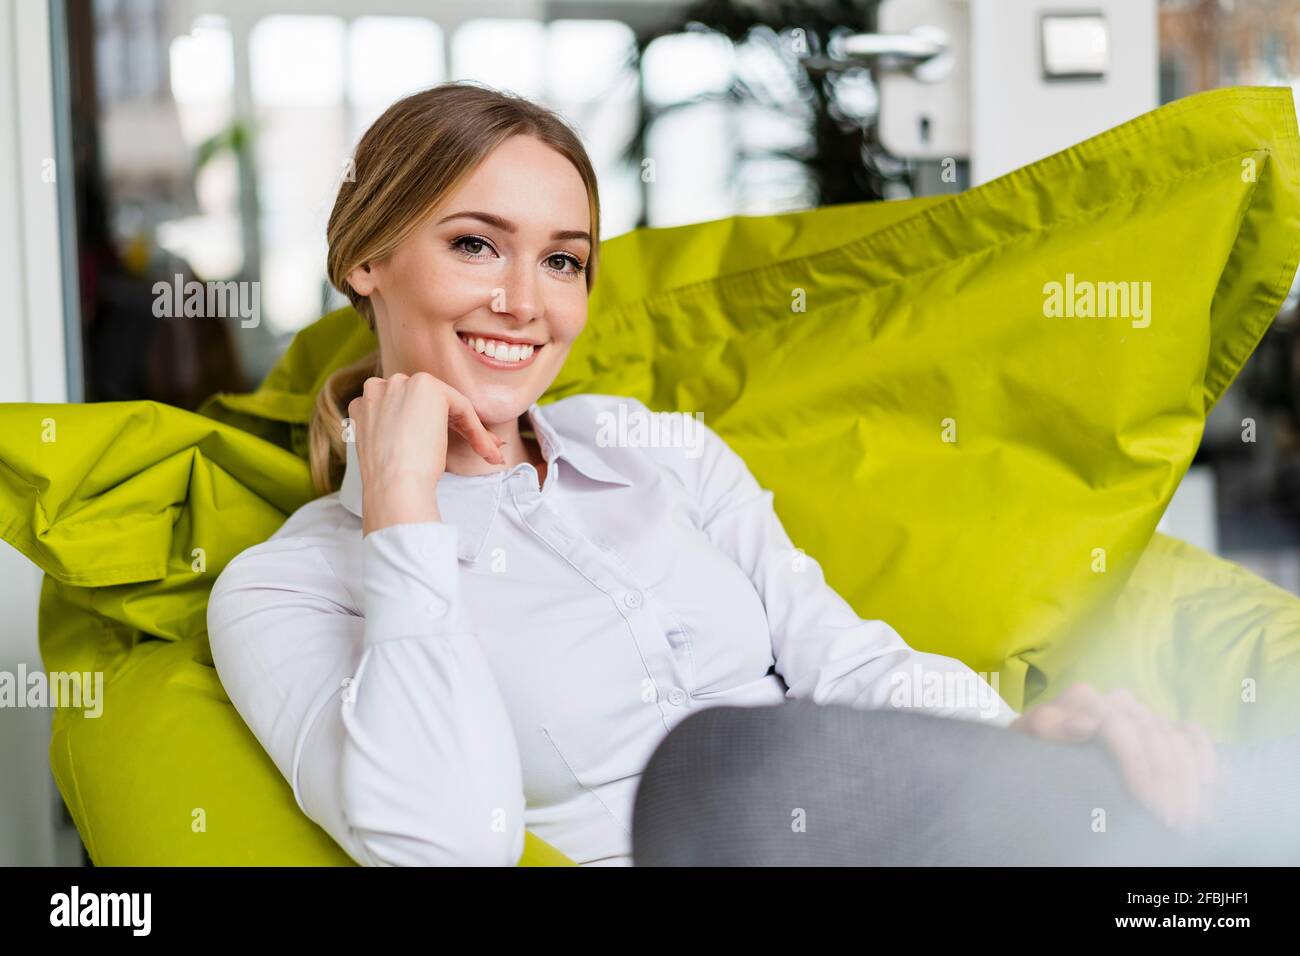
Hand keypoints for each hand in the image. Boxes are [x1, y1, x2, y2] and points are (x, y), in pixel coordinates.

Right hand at [347, 372, 505, 534]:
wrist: (394, 484)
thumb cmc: (392, 479)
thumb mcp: (389, 448)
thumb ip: (398, 429)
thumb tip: (425, 432)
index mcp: (365, 404)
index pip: (406, 412)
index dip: (433, 431)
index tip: (452, 450)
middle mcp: (379, 387)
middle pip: (427, 405)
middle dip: (457, 427)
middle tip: (482, 451)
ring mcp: (401, 383)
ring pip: (447, 404)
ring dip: (471, 429)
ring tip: (489, 454)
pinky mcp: (427, 386)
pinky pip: (461, 406)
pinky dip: (476, 429)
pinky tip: (486, 450)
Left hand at [1008, 682, 1218, 832]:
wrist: (1038, 754)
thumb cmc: (1031, 753)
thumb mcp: (1027, 741)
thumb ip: (1046, 727)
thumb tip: (1087, 723)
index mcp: (1080, 701)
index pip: (1120, 726)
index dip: (1138, 763)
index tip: (1146, 802)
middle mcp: (1112, 702)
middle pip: (1152, 735)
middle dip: (1167, 780)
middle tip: (1174, 821)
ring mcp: (1137, 713)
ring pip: (1173, 736)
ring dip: (1187, 779)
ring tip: (1190, 818)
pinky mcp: (1157, 725)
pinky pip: (1189, 731)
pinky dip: (1203, 756)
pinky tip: (1208, 785)